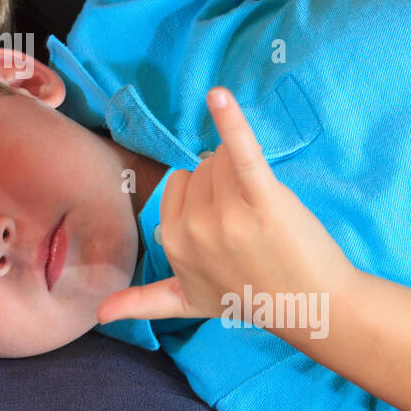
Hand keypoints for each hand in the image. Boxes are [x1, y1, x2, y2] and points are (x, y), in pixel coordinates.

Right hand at [96, 87, 354, 326]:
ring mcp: (228, 214)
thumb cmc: (250, 298)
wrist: (312, 305)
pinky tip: (218, 96)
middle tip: (249, 226)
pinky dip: (229, 121)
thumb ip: (142, 302)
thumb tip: (98, 313)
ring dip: (242, 175)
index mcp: (171, 242)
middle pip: (201, 169)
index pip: (180, 183)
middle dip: (225, 187)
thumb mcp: (187, 301)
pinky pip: (239, 151)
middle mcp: (193, 227)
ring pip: (221, 158)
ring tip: (263, 214)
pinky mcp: (262, 198)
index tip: (226, 228)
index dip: (206, 198)